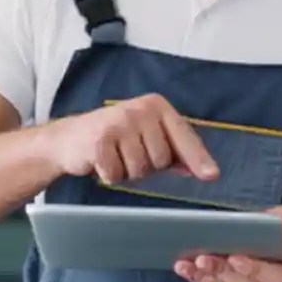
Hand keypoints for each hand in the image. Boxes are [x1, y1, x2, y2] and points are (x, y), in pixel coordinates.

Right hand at [47, 93, 218, 184]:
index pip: (183, 134)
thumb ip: (175, 152)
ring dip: (127, 172)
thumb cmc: (115, 139)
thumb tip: (204, 170)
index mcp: (156, 106)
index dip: (197, 158)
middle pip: (161, 159)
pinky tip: (100, 162)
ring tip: (115, 157)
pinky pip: (117, 175)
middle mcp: (140, 109)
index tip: (211, 176)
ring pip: (140, 169)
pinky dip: (109, 176)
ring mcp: (119, 123)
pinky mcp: (100, 140)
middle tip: (128, 154)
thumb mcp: (147, 138)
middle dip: (147, 167)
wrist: (70, 139)